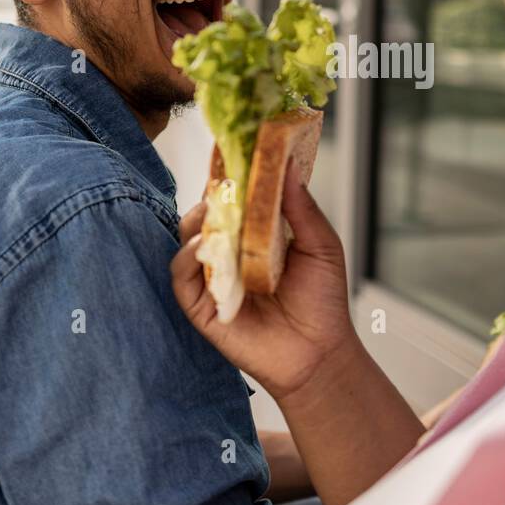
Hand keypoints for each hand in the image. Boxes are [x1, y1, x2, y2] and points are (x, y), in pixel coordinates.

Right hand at [171, 161, 358, 401]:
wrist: (319, 353)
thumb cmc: (322, 300)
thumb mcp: (320, 245)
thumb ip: (301, 208)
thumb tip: (288, 166)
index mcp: (256, 235)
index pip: (236, 200)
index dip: (232, 177)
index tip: (232, 151)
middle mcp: (230, 253)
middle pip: (207, 215)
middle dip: (211, 196)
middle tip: (221, 180)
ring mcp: (213, 278)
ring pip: (188, 240)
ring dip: (197, 222)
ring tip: (214, 212)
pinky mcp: (201, 307)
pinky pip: (181, 276)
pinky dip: (187, 257)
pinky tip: (203, 247)